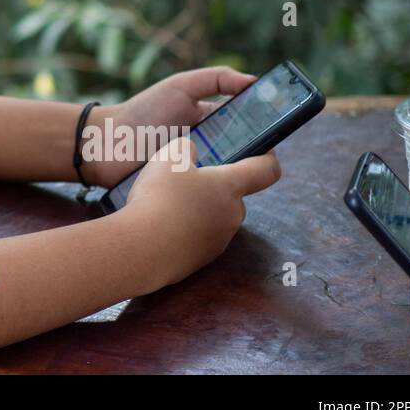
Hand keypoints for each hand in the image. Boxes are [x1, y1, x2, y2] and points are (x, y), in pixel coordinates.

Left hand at [83, 66, 257, 189]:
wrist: (106, 145)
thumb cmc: (143, 112)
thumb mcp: (180, 87)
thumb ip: (215, 79)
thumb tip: (254, 80)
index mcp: (212, 124)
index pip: (248, 128)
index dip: (264, 129)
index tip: (279, 128)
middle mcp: (210, 149)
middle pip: (243, 155)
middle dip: (254, 155)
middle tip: (261, 155)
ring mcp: (200, 172)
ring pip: (229, 177)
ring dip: (235, 174)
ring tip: (239, 171)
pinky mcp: (187, 193)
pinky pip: (208, 195)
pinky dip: (215, 193)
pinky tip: (220, 191)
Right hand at [119, 135, 281, 288]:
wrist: (143, 248)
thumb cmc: (159, 196)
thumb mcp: (168, 157)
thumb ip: (185, 149)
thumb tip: (190, 155)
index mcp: (230, 187)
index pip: (266, 170)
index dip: (267, 158)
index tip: (262, 150)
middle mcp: (232, 215)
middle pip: (232, 196)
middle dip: (213, 187)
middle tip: (183, 181)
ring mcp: (219, 241)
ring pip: (214, 217)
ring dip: (198, 209)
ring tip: (165, 206)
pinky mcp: (203, 260)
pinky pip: (199, 238)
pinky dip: (186, 230)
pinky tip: (161, 227)